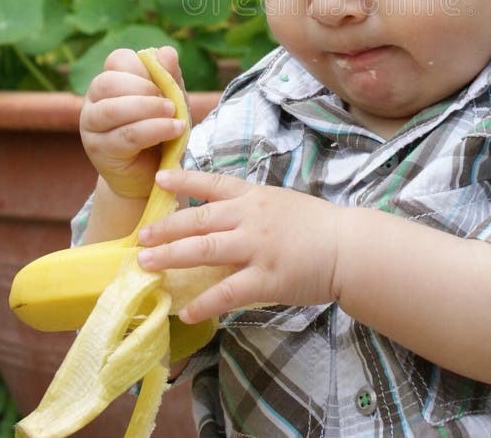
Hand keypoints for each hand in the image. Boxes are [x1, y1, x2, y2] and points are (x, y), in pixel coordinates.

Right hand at [79, 46, 187, 200]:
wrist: (153, 172)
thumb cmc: (160, 129)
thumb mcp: (170, 99)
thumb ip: (168, 76)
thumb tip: (167, 51)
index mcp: (110, 81)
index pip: (117, 60)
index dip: (143, 67)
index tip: (164, 83)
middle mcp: (94, 101)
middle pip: (107, 82)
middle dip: (143, 89)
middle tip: (170, 102)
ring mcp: (91, 126)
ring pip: (112, 110)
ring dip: (148, 110)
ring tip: (175, 116)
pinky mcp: (99, 150)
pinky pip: (125, 136)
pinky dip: (154, 130)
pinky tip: (175, 130)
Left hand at [136, 169, 340, 322]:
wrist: (348, 246)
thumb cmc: (317, 225)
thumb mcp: (280, 203)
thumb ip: (251, 209)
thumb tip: (220, 218)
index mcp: (255, 196)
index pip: (213, 183)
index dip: (184, 180)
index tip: (159, 178)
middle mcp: (251, 217)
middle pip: (200, 219)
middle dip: (167, 228)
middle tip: (141, 237)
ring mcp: (257, 247)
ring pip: (205, 250)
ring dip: (172, 257)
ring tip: (147, 264)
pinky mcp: (266, 278)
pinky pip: (228, 291)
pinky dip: (204, 302)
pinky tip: (186, 311)